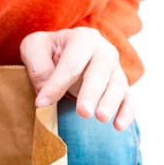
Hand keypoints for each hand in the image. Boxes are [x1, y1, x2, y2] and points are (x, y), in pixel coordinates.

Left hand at [19, 27, 133, 130]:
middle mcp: (103, 51)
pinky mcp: (120, 86)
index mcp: (82, 38)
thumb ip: (38, 68)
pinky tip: (119, 126)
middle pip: (100, 72)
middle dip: (91, 93)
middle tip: (83, 112)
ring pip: (117, 85)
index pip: (72, 63)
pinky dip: (127, 112)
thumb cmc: (47, 51)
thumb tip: (46, 94)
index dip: (57, 84)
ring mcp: (115, 69)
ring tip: (101, 118)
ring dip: (110, 102)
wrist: (61, 50)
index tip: (41, 104)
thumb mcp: (34, 49)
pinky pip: (129, 99)